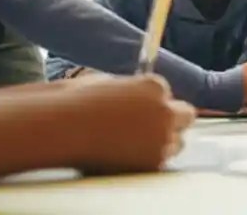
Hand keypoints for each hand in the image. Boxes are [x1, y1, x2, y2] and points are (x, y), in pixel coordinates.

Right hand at [74, 74, 194, 172]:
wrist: (62, 127)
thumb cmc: (77, 102)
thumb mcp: (111, 84)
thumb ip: (134, 93)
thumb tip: (140, 101)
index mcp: (155, 85)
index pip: (168, 96)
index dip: (155, 104)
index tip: (140, 112)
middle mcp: (165, 110)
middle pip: (184, 117)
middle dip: (170, 121)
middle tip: (149, 129)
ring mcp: (162, 137)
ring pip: (176, 142)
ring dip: (161, 142)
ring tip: (132, 144)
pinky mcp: (153, 162)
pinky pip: (160, 161)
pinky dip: (148, 160)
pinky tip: (125, 155)